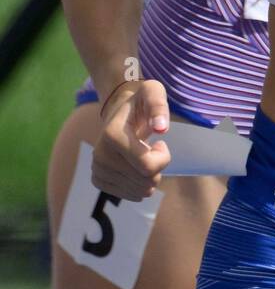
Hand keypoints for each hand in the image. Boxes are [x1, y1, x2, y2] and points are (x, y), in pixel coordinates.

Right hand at [92, 79, 171, 201]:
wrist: (119, 111)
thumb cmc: (140, 102)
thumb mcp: (153, 92)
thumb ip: (158, 106)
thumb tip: (161, 129)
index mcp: (112, 135)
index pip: (148, 167)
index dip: (163, 157)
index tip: (160, 142)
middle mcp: (100, 155)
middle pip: (145, 182)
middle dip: (157, 167)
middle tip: (151, 149)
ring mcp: (97, 170)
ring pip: (140, 192)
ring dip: (149, 176)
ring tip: (143, 155)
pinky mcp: (98, 180)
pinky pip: (130, 196)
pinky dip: (139, 184)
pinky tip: (135, 166)